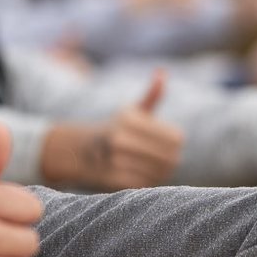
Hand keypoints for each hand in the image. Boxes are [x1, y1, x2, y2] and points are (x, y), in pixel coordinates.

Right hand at [40, 70, 182, 190]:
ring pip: (159, 173)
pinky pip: (144, 183)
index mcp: (130, 120)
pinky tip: (142, 176)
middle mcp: (121, 138)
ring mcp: (115, 160)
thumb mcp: (132, 111)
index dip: (175, 143)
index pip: (175, 138)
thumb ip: (151, 95)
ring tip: (154, 168)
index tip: (168, 145)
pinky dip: (147, 181)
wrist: (80, 152)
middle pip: (169, 158)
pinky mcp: (113, 179)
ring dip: (160, 173)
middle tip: (164, 161)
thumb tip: (162, 73)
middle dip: (170, 160)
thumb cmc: (116, 129)